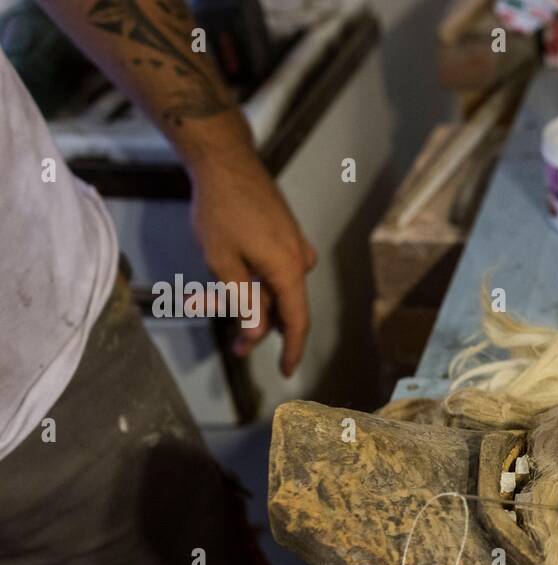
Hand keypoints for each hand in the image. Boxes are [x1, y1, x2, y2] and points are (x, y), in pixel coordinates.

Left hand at [188, 151, 316, 375]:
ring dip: (257, 304)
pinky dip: (261, 284)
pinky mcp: (287, 235)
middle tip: (236, 347)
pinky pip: (278, 270)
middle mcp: (299, 259)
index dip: (292, 350)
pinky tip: (238, 284)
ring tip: (223, 309)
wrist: (226, 162)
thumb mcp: (223, 263)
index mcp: (288, 269)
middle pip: (286, 307)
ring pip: (279, 289)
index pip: (296, 322)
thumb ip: (243, 301)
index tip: (287, 371)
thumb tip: (257, 332)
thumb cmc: (221, 209)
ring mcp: (295, 246)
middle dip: (261, 329)